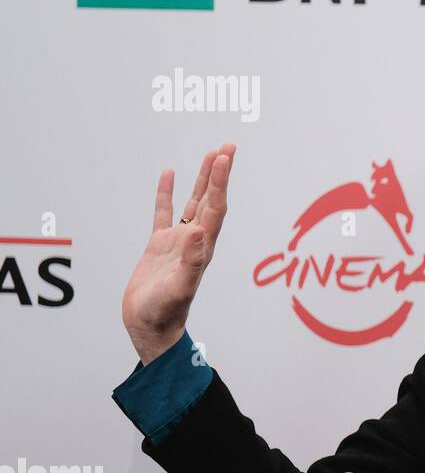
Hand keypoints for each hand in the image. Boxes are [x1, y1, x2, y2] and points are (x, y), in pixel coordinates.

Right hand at [121, 144, 235, 364]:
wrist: (150, 326)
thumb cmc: (165, 312)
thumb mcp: (179, 286)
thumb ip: (191, 260)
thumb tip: (199, 231)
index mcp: (203, 247)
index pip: (216, 207)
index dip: (220, 182)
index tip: (223, 157)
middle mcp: (196, 240)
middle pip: (211, 199)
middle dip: (219, 173)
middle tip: (227, 146)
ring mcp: (179, 241)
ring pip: (193, 202)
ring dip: (202, 179)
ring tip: (210, 154)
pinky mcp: (160, 245)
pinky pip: (164, 212)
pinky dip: (167, 193)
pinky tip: (168, 174)